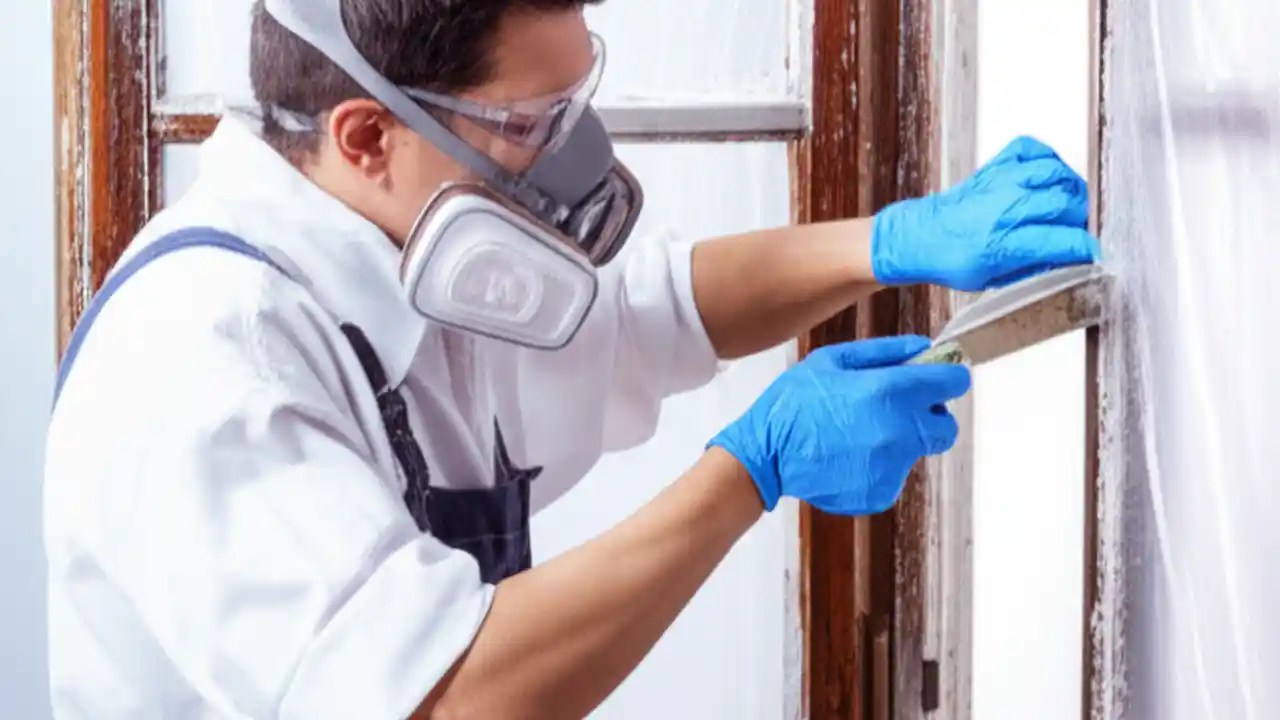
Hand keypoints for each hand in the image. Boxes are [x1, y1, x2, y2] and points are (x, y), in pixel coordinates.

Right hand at [709, 336, 970, 515]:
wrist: (765, 455)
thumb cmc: (794, 403)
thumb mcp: (832, 361)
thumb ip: (884, 351)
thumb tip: (924, 347)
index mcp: (890, 392)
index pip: (954, 382)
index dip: (948, 377)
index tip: (938, 378)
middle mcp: (899, 432)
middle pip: (947, 427)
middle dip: (930, 416)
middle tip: (896, 410)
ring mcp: (892, 467)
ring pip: (917, 451)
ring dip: (899, 441)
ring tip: (856, 435)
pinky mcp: (882, 492)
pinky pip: (895, 475)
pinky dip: (879, 466)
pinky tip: (848, 456)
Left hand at [871, 136, 1100, 291]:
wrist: (921, 237)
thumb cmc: (954, 260)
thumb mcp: (995, 279)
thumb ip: (1035, 267)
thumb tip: (1072, 259)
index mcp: (1002, 243)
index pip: (1062, 240)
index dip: (1086, 247)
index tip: (1095, 253)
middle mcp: (1004, 207)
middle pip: (1065, 204)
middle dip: (1082, 219)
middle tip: (1078, 230)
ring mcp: (1000, 181)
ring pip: (1055, 173)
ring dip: (1070, 190)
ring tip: (1068, 206)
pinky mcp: (996, 165)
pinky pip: (1032, 148)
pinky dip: (1047, 158)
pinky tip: (1048, 177)